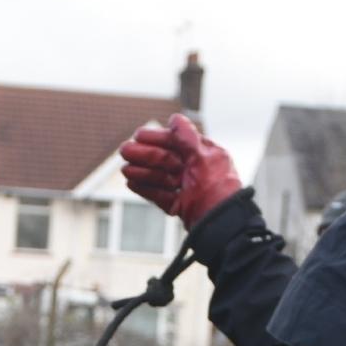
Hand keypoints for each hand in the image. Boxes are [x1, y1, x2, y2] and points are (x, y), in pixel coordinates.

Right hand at [117, 116, 242, 228]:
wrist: (222, 226)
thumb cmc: (218, 190)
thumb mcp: (203, 158)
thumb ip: (187, 138)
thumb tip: (175, 118)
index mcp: (206, 155)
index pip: (178, 142)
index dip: (158, 137)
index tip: (138, 135)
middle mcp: (197, 171)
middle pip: (166, 159)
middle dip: (145, 155)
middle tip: (124, 151)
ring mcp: (189, 190)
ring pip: (161, 177)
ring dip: (142, 171)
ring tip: (125, 169)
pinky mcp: (182, 207)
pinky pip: (161, 196)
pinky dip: (146, 189)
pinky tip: (132, 183)